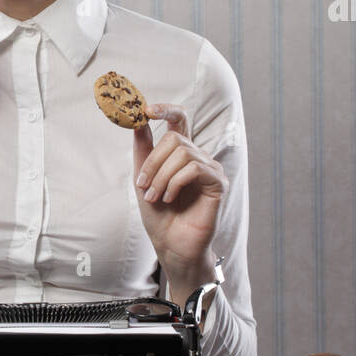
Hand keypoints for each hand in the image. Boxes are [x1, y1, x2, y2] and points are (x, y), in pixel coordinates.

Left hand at [132, 103, 227, 290]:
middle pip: (175, 139)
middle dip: (153, 162)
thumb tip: (137, 120)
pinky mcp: (218, 183)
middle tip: (143, 186)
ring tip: (154, 197)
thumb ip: (142, 150)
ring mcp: (210, 169)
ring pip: (183, 154)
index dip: (166, 110)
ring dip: (161, 176)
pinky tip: (169, 199)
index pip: (179, 120)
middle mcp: (198, 157)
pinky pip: (194, 168)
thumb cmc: (158, 214)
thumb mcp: (143, 178)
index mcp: (180, 154)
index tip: (146, 110)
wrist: (170, 245)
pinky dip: (175, 182)